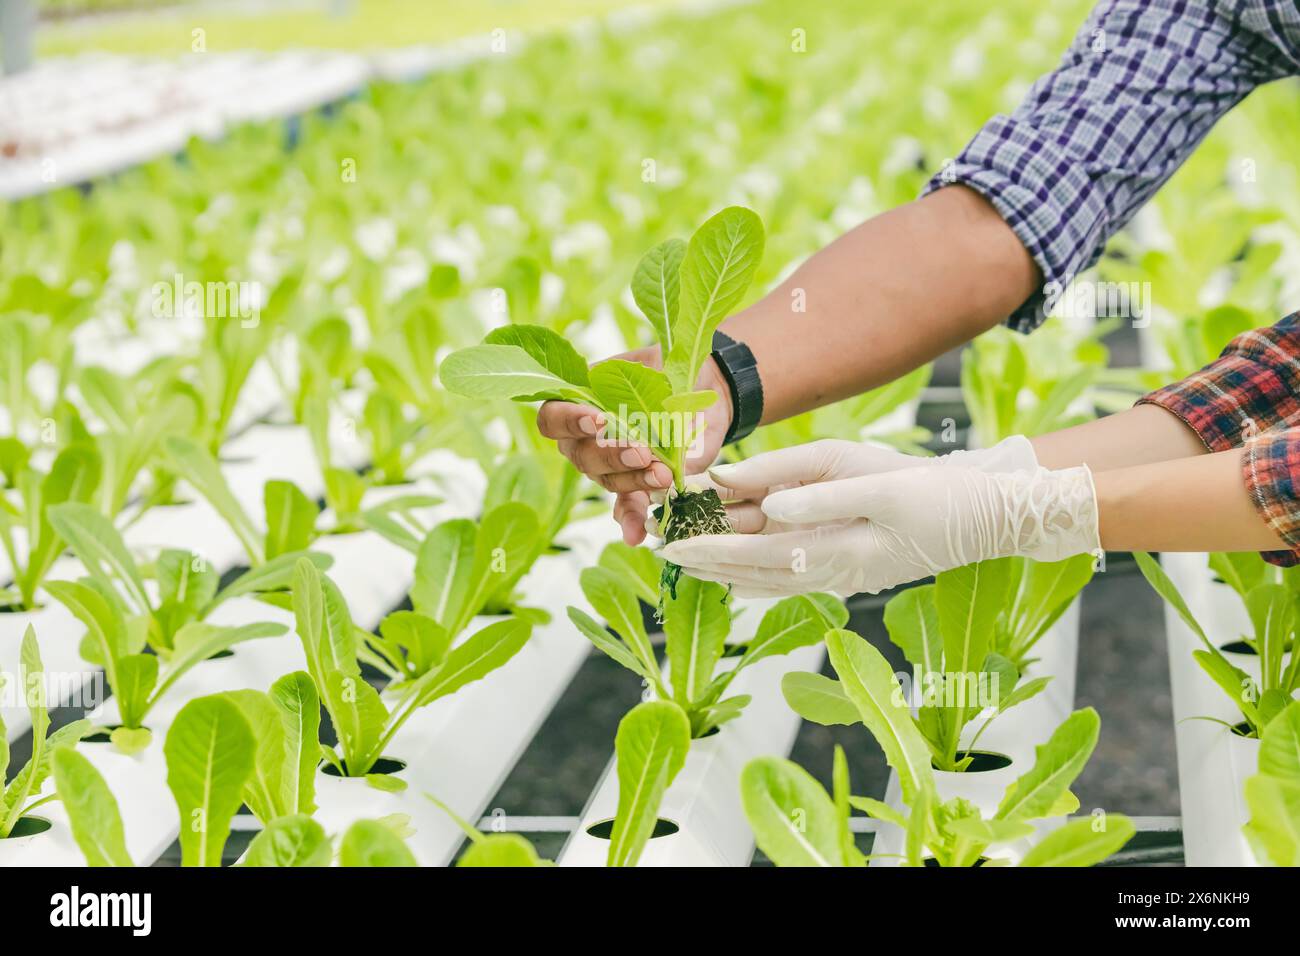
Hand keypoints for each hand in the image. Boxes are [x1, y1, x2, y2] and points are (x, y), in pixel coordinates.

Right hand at [537, 346, 731, 544]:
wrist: (705, 388)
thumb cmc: (672, 373)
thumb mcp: (658, 373)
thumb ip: (648, 397)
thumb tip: (650, 424)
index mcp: (579, 401)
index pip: (553, 417)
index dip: (570, 422)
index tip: (599, 419)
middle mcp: (585, 438)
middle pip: (580, 455)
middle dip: (611, 454)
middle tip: (642, 451)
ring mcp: (608, 464)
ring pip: (604, 480)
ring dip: (631, 480)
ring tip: (661, 475)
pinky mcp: (635, 483)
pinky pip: (625, 505)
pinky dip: (631, 520)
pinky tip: (635, 535)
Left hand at [659, 462, 1098, 597]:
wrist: (988, 517)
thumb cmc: (933, 489)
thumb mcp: (871, 475)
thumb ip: (808, 487)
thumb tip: (754, 498)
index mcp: (836, 549)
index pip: (756, 550)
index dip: (710, 545)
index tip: (671, 540)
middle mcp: (833, 574)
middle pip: (753, 572)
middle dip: (705, 560)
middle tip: (659, 548)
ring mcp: (842, 579)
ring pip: (769, 581)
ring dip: (724, 571)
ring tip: (683, 560)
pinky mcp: (850, 573)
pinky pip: (792, 582)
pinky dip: (757, 580)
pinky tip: (732, 578)